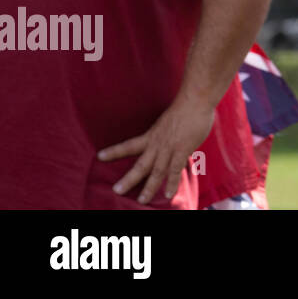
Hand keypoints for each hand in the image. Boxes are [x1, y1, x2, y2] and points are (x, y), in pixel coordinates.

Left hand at [97, 95, 215, 204]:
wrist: (195, 100)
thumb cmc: (185, 107)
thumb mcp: (167, 121)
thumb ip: (165, 134)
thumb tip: (168, 140)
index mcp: (151, 136)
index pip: (129, 145)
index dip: (114, 151)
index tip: (99, 156)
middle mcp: (157, 144)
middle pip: (140, 165)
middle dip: (129, 179)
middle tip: (117, 191)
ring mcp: (169, 148)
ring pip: (156, 171)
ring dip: (149, 187)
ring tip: (142, 200)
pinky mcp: (182, 150)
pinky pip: (175, 170)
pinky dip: (172, 183)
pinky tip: (169, 194)